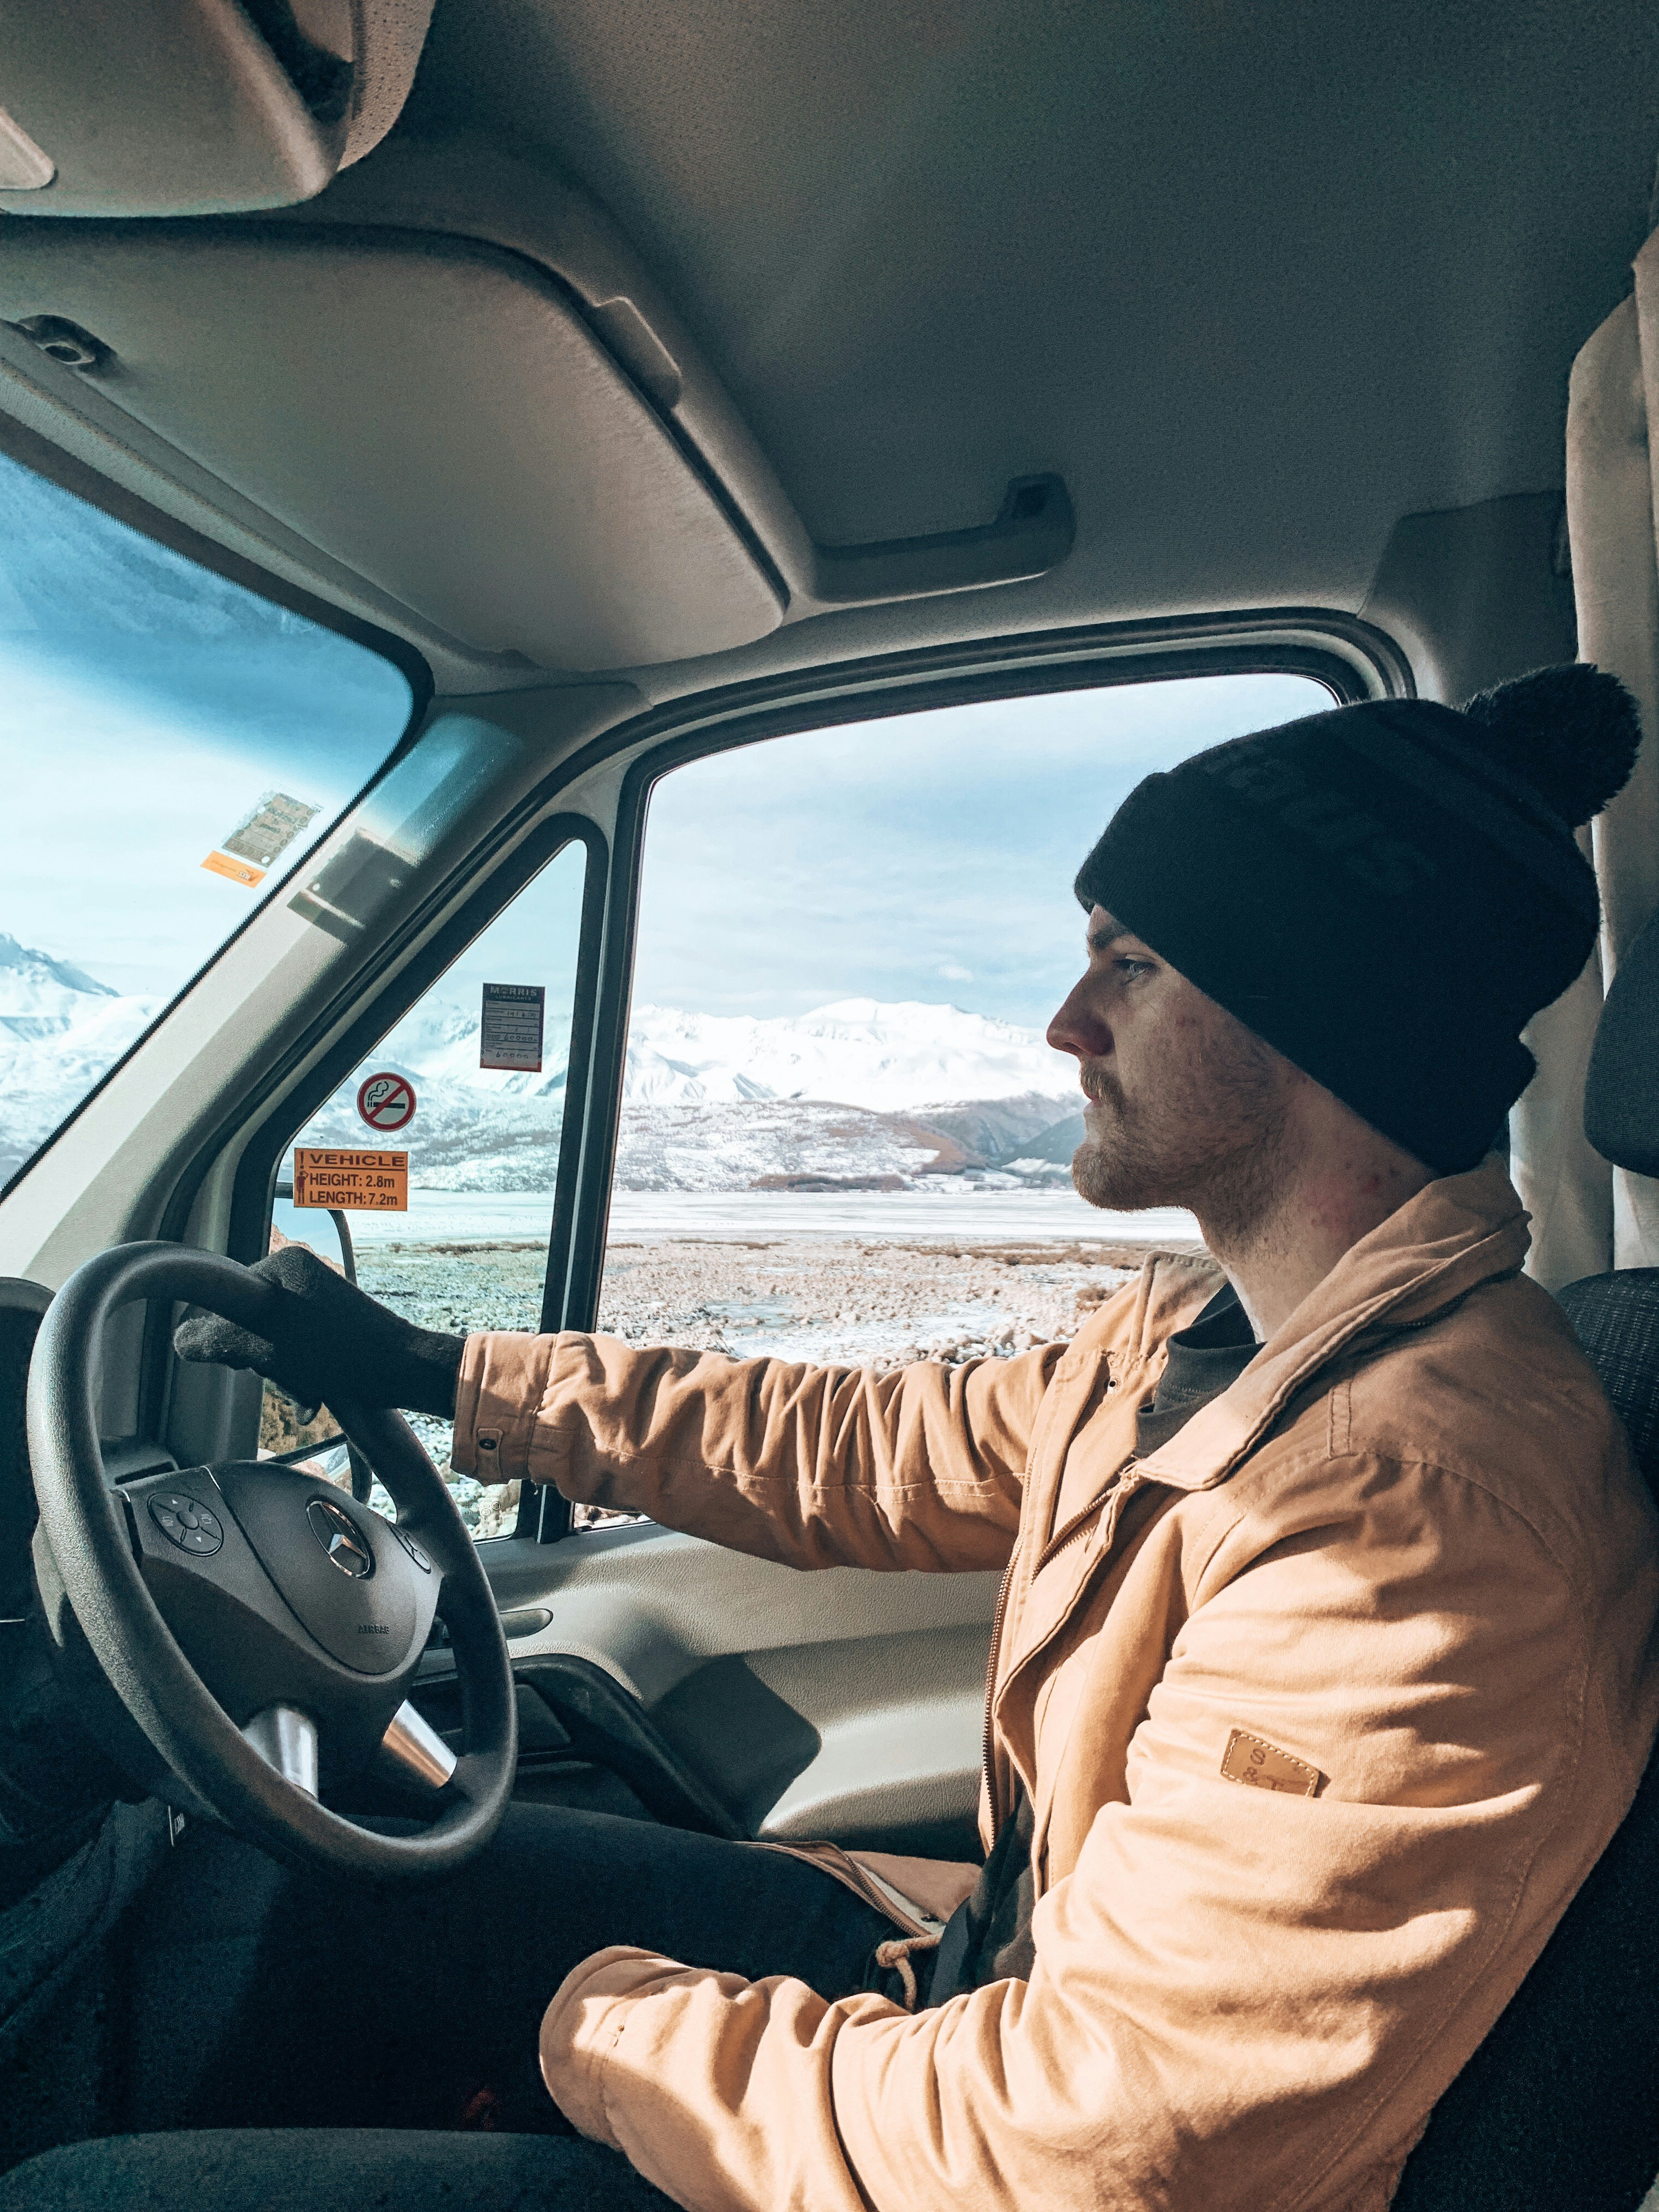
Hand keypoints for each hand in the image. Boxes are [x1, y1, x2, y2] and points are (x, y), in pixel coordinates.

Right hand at [173, 1245, 464, 1418]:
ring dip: (282, 1373)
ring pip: (271, 1343)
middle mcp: (301, 1273)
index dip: (226, 1336)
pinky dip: (300, 1375)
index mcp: (283, 1263)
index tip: (244, 1358)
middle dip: (259, 1359)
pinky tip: (315, 1392)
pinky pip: (296, 1351)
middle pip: (248, 1324)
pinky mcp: (333, 1323)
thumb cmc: (341, 1354)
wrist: (403, 1370)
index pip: (225, 1300)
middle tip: (280, 1372)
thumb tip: (180, 1340)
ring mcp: (317, 1297)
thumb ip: (215, 1339)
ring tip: (306, 1384)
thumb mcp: (265, 1348)